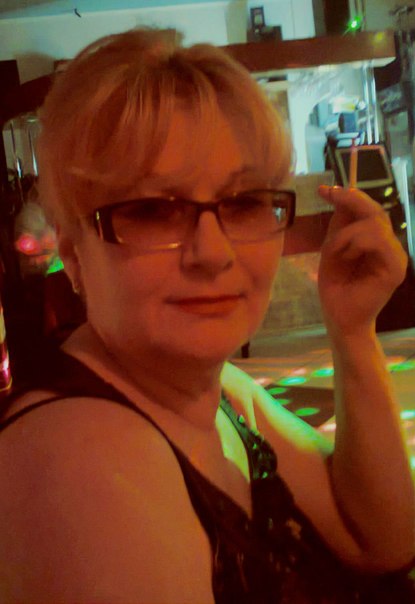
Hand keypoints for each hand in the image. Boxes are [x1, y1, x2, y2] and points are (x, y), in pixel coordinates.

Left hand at [317, 185, 406, 334]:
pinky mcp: (396, 268)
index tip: (323, 189)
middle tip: (328, 196)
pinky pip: (379, 240)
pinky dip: (356, 243)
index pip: (369, 210)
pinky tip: (345, 256)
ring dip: (347, 232)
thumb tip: (340, 194)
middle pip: (375, 211)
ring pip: (375, 224)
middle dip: (349, 201)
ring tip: (335, 250)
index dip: (350, 195)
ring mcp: (396, 256)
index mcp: (377, 240)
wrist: (339, 317)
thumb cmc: (336, 285)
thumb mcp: (332, 248)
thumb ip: (340, 224)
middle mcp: (390, 245)